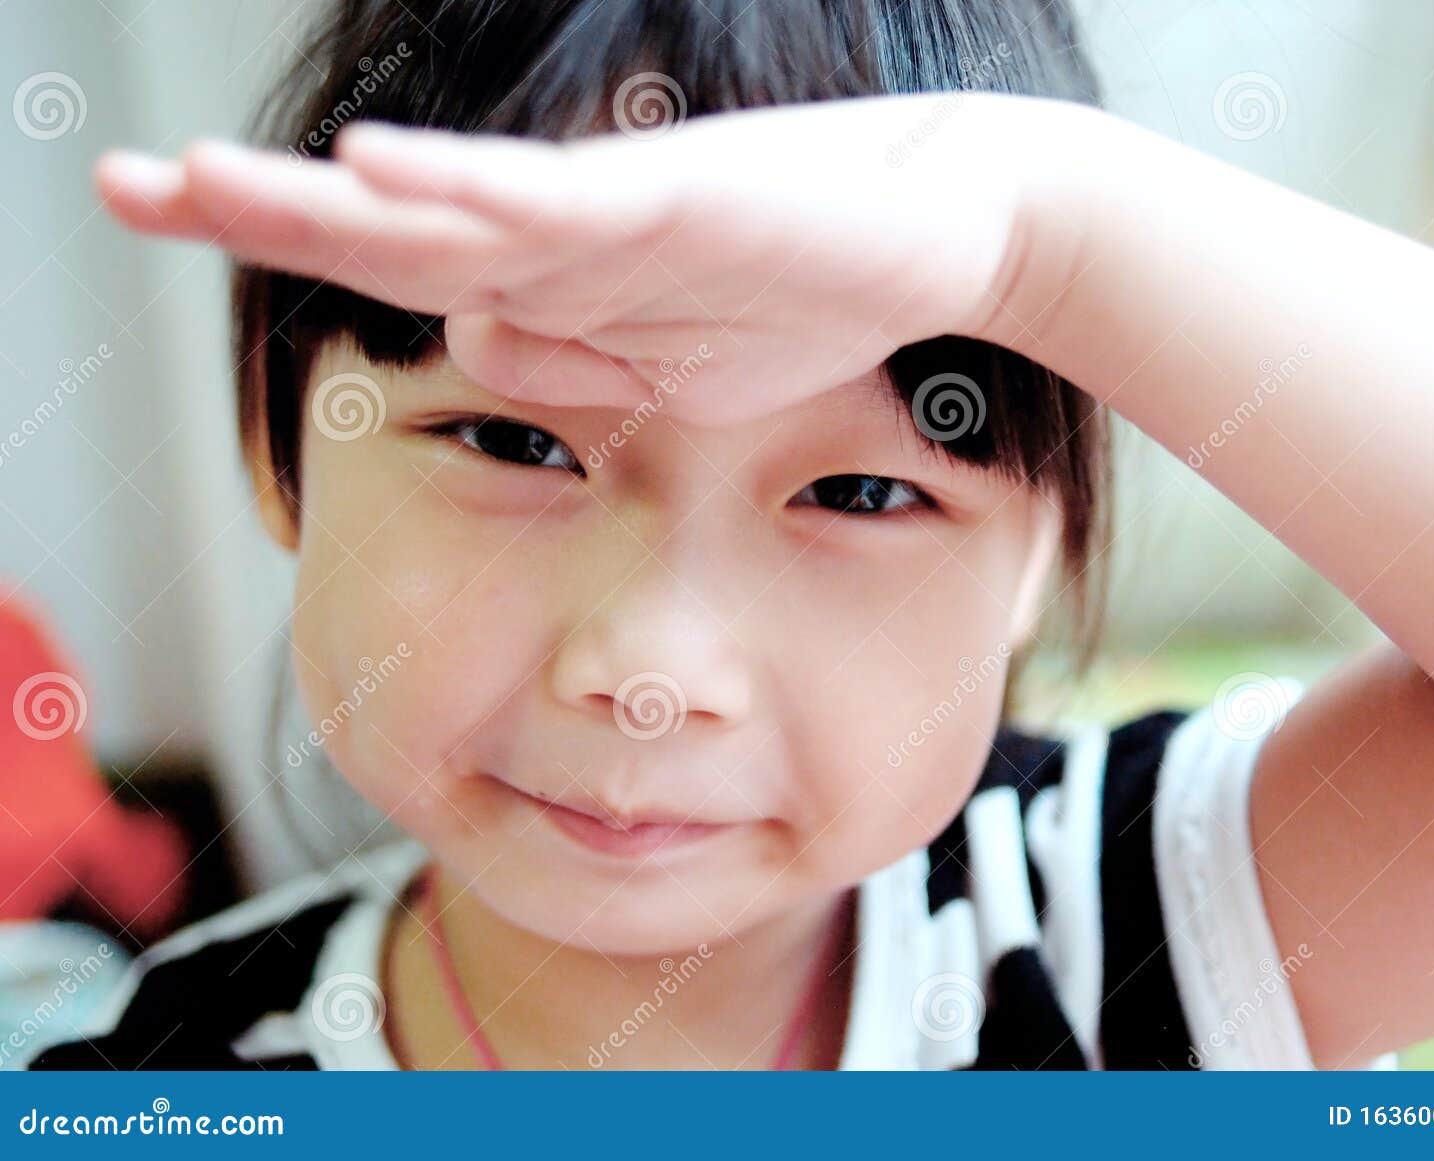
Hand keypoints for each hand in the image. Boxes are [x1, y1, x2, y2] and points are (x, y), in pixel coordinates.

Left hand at [94, 91, 1052, 424]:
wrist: (938, 236)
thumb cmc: (804, 296)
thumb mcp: (666, 367)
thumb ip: (567, 357)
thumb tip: (462, 340)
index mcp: (555, 278)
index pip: (392, 260)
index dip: (286, 240)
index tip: (175, 223)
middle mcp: (561, 238)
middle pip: (384, 225)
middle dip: (254, 210)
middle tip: (120, 186)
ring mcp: (611, 217)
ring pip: (444, 206)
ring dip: (321, 199)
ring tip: (194, 180)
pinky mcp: (677, 206)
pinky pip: (556, 203)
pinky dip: (469, 188)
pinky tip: (380, 171)